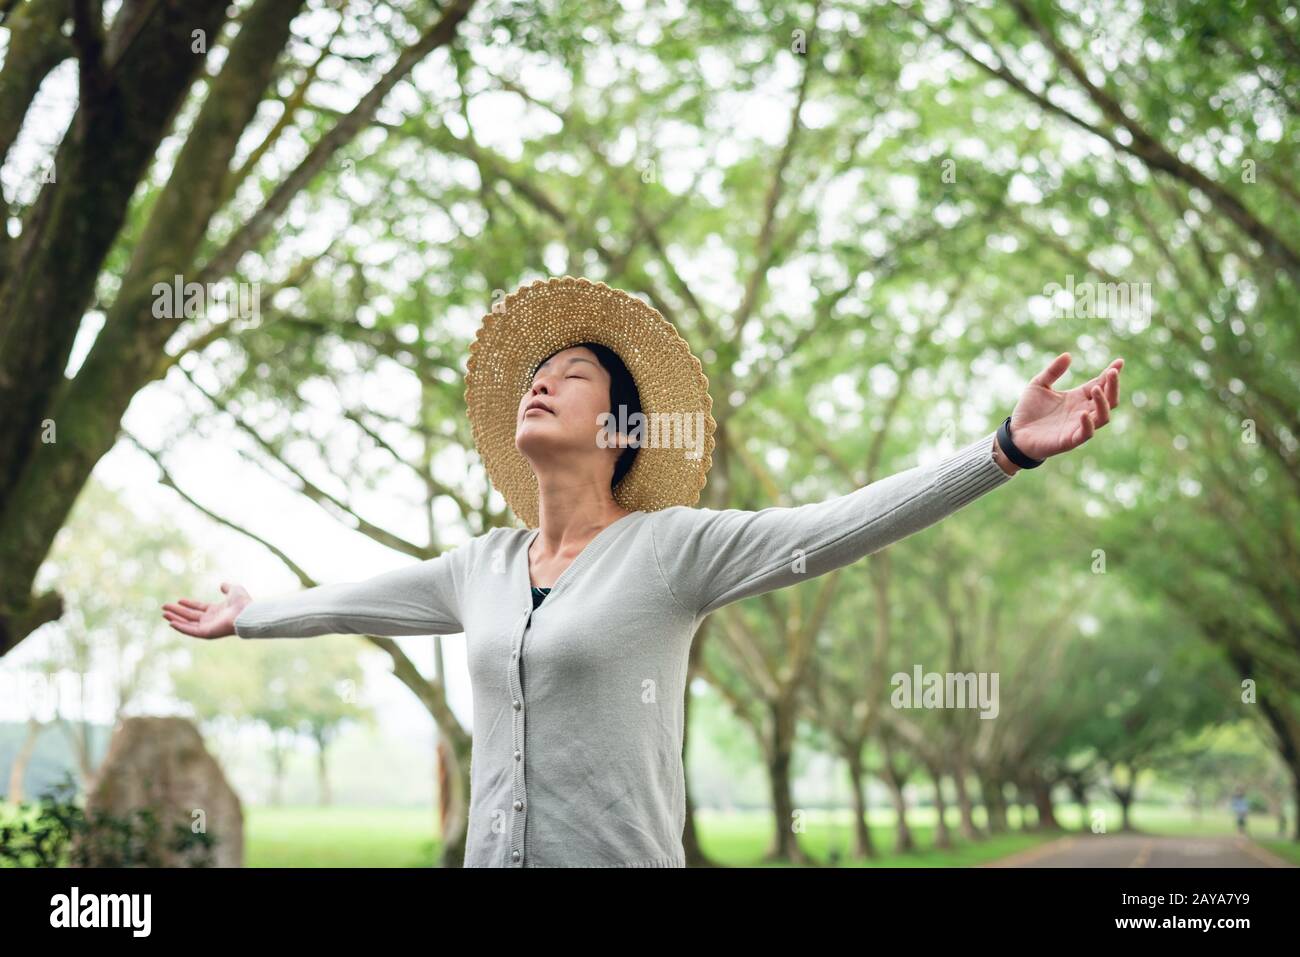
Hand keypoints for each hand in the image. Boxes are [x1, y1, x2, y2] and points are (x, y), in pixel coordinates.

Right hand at [162, 581, 250, 638]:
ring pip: (187, 624)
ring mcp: (208, 627)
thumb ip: (227, 587)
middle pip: (190, 616)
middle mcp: (211, 620)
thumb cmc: (242, 603)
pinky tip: (171, 623)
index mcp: (216, 611)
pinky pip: (190, 631)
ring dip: (175, 619)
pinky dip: (181, 627)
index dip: (188, 604)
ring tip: (164, 614)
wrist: (246, 613)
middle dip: (177, 611)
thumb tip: (222, 584)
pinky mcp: (206, 633)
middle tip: (164, 607)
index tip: (178, 600)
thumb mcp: (234, 590)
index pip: (198, 608)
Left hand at [1008, 353, 1122, 460]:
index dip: (1110, 374)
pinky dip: (1088, 424)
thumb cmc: (1028, 410)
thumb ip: (1052, 371)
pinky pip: (1086, 433)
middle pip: (1109, 399)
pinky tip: (1083, 413)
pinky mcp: (1070, 440)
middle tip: (1112, 372)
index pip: (1100, 384)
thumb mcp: (1038, 385)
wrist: (1014, 433)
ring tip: (1096, 388)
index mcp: (1078, 397)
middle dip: (1113, 386)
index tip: (1119, 362)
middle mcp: (1083, 411)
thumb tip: (1067, 355)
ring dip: (1103, 402)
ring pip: (1103, 416)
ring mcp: (1078, 426)